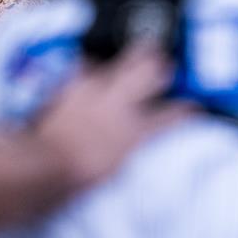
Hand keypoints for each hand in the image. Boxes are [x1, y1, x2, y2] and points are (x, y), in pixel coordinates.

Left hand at [32, 42, 187, 193]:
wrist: (42, 165)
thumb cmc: (79, 179)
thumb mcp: (116, 169)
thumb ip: (131, 147)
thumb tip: (137, 139)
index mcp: (136, 132)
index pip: (174, 114)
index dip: (188, 108)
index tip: (195, 106)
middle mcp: (120, 103)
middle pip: (151, 67)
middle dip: (161, 63)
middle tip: (164, 65)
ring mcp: (96, 89)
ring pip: (121, 59)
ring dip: (128, 60)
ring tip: (133, 58)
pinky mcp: (73, 84)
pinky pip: (88, 65)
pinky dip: (93, 68)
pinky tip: (93, 73)